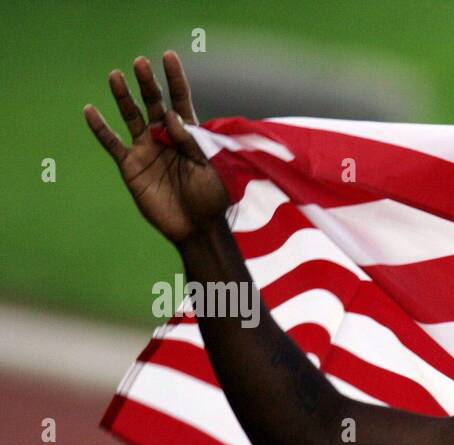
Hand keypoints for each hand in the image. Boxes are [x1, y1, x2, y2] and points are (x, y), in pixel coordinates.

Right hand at [84, 51, 228, 245]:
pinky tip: (90, 111)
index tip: (168, 56)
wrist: (197, 228)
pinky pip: (112, 143)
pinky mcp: (131, 165)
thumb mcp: (210, 168)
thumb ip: (193, 142)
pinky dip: (100, 128)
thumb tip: (172, 116)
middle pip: (154, 103)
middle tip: (140, 63)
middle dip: (147, 84)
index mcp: (189, 135)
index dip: (174, 79)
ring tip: (115, 75)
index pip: (180, 100)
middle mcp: (165, 137)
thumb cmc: (211, 198)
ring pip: (131, 117)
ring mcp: (146, 149)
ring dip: (123, 97)